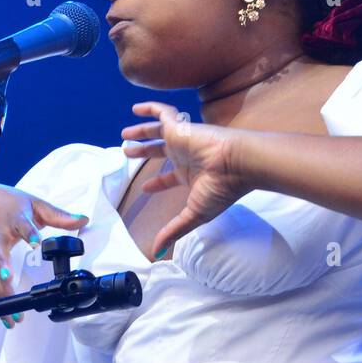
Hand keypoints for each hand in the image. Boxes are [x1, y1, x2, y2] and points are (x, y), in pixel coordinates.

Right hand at [0, 182, 88, 326]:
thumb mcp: (34, 204)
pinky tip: (5, 317)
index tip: (36, 243)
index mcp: (14, 220)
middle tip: (12, 284)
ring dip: (0, 295)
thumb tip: (83, 219)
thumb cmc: (7, 202)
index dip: (29, 234)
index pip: (22, 226)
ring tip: (13, 316)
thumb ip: (59, 215)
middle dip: (3, 272)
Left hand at [120, 101, 247, 259]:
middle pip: (159, 152)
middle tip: (126, 152)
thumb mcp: (194, 215)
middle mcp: (185, 156)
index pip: (170, 178)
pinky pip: (163, 113)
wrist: (237, 164)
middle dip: (143, 152)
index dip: (156, 184)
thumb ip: (173, 230)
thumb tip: (156, 253)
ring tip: (124, 135)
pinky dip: (150, 109)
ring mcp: (183, 141)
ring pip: (157, 133)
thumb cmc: (220, 190)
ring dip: (141, 133)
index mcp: (190, 175)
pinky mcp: (181, 127)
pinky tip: (135, 109)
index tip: (144, 188)